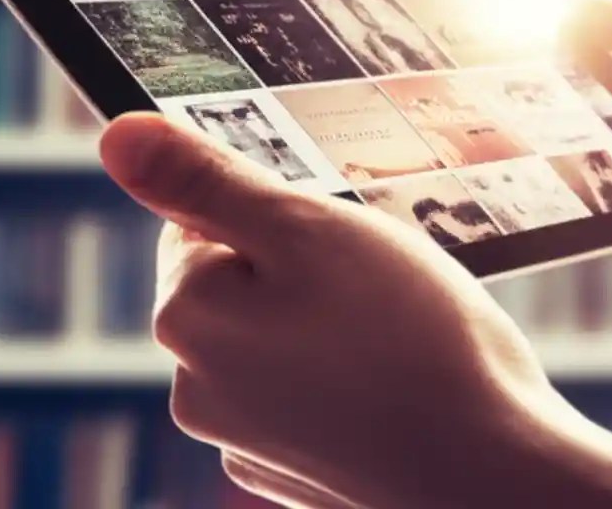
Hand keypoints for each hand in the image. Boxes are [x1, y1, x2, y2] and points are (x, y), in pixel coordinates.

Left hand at [98, 115, 611, 507]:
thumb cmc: (409, 338)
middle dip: (304, 275)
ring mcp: (245, 443)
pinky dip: (345, 389)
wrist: (490, 473)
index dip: (276, 216)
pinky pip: (309, 404)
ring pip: (281, 347)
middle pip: (241, 290)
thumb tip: (120, 136)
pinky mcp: (295, 478)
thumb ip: (208, 181)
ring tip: (398, 341)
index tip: (336, 237)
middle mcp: (196, 388)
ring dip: (328, 332)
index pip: (200, 225)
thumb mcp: (306, 229)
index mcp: (188, 314)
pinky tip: (398, 390)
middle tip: (379, 287)